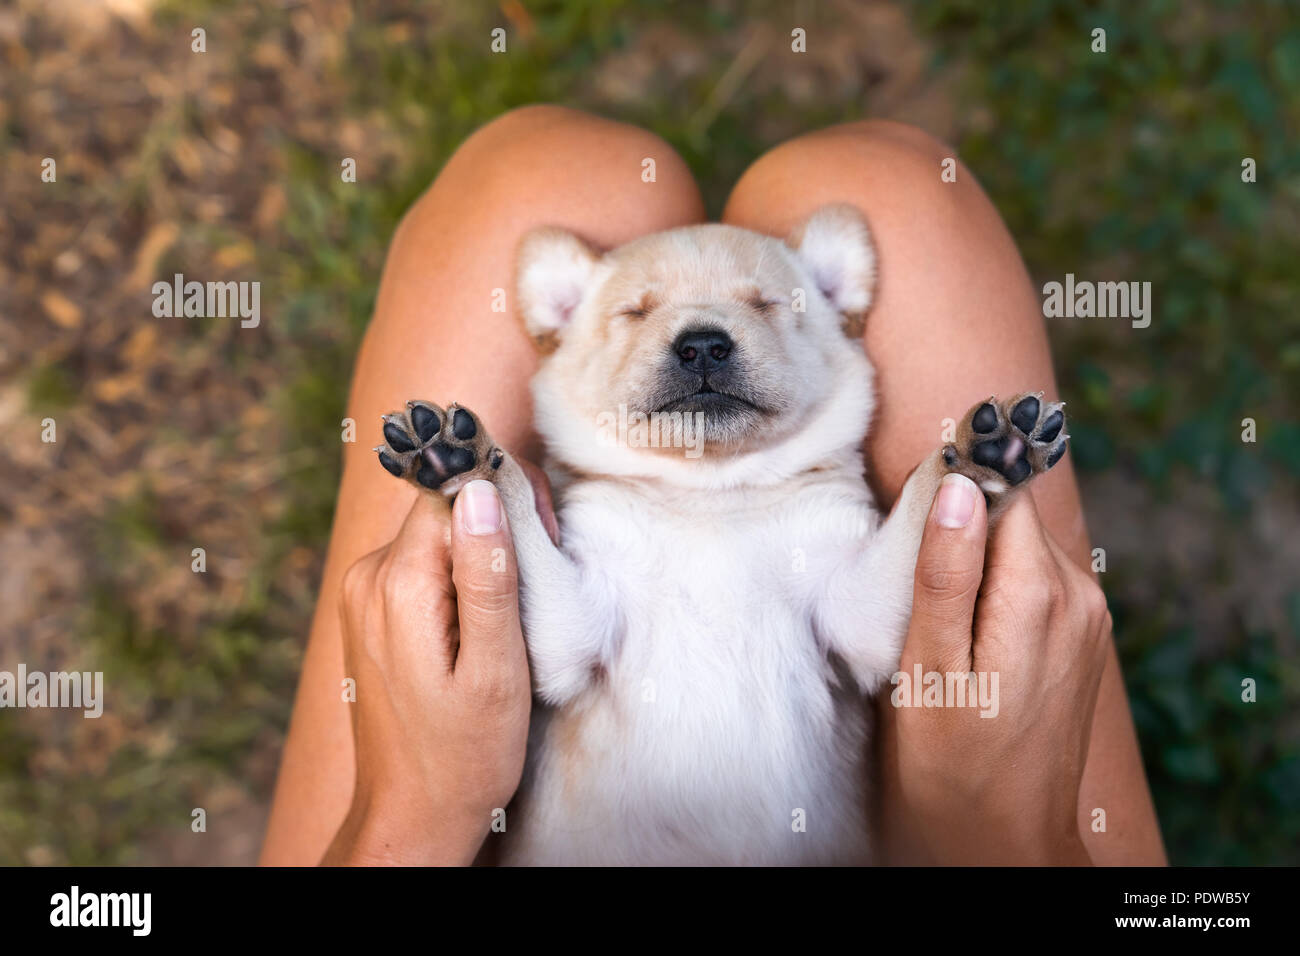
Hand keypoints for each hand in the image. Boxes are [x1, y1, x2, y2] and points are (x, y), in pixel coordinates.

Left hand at [322, 472, 549, 865]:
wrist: (412, 814)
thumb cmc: (462, 755)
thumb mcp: (495, 669)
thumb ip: (487, 577)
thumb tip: (480, 492)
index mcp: (397, 584)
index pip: (451, 490)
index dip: (505, 503)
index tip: (540, 543)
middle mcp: (368, 577)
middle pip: (443, 508)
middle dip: (497, 528)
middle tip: (536, 582)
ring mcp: (363, 593)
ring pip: (435, 534)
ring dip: (480, 555)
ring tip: (510, 614)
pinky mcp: (371, 610)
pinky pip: (421, 564)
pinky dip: (457, 577)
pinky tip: (482, 623)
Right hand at [877, 473, 1112, 864]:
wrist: (1008, 838)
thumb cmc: (955, 763)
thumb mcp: (931, 667)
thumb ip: (946, 573)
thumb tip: (959, 486)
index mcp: (1040, 594)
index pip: (1005, 489)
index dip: (958, 486)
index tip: (916, 518)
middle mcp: (1079, 595)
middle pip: (1014, 516)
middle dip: (963, 528)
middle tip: (917, 582)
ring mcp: (1087, 618)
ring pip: (1023, 547)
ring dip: (977, 562)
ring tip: (940, 620)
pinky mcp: (1081, 636)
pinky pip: (1035, 580)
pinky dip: (996, 589)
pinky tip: (967, 636)